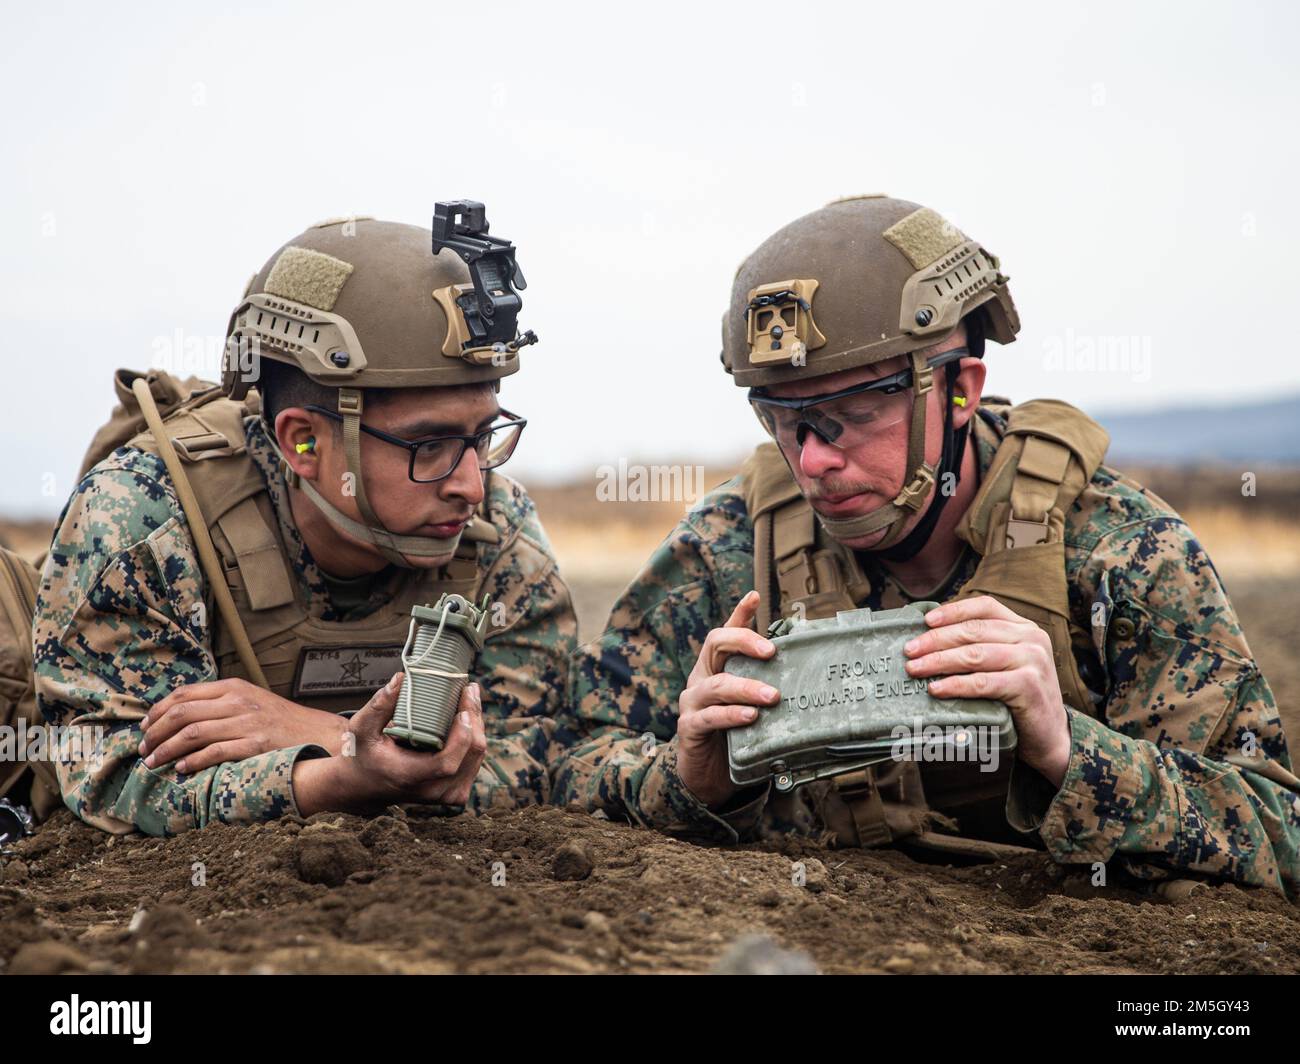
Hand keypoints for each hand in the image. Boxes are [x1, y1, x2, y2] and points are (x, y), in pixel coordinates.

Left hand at [140, 677, 350, 772]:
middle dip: (155, 732)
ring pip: (193, 733)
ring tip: (153, 763)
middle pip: (182, 713)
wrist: (318, 734)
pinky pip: (214, 752)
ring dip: (167, 750)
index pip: (183, 694)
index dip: (157, 711)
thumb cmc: (281, 721)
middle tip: (143, 749)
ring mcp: (247, 723)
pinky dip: (192, 761)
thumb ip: (220, 703)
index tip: (144, 726)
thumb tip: (180, 715)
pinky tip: (181, 769)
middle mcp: (238, 701)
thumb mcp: (251, 701)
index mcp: (234, 687)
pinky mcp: (256, 745)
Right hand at [324, 671, 488, 810]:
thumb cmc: (364, 754)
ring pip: (477, 757)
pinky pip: (474, 761)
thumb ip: (379, 705)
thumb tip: (401, 678)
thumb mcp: (361, 729)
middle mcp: (431, 791)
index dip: (461, 736)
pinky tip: (468, 716)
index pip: (447, 763)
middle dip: (474, 718)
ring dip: (477, 725)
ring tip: (469, 698)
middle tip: (469, 689)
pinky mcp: (455, 792)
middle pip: (469, 755)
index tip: (462, 709)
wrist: (365, 785)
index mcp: (408, 777)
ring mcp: (446, 794)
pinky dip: (474, 737)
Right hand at [676, 590, 779, 807]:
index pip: (726, 633)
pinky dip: (731, 716)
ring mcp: (692, 703)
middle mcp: (701, 678)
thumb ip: (769, 691)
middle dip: (744, 641)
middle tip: (771, 651)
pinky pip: (709, 717)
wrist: (708, 778)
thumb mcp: (753, 708)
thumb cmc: (735, 736)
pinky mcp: (690, 729)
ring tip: (771, 695)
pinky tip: (750, 717)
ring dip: (746, 687)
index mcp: (717, 668)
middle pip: (715, 644)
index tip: (755, 596)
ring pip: (716, 684)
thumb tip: (812, 680)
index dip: (739, 614)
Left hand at [902, 595, 1071, 786]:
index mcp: (1024, 627)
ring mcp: (1033, 661)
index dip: (953, 611)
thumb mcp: (1004, 665)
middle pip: (974, 631)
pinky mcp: (1029, 686)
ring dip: (939, 661)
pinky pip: (983, 682)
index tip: (925, 621)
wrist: (1050, 737)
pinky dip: (955, 685)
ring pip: (975, 655)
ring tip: (914, 669)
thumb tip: (928, 638)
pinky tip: (936, 689)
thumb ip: (980, 647)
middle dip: (935, 639)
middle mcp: (1031, 638)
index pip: (985, 607)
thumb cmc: (1018, 700)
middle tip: (908, 650)